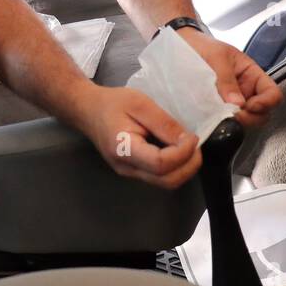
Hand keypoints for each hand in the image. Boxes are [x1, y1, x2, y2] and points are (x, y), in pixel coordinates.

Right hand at [71, 84, 201, 188]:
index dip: (182, 153)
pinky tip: (178, 150)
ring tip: (189, 147)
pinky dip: (175, 167)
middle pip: (166, 181)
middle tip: (197, 145)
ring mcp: (130, 172)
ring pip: (165, 183)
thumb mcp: (140, 104)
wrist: (89, 110)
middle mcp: (127, 167)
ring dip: (184, 169)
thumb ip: (164, 123)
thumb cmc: (112, 103)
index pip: (160, 164)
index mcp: (124, 149)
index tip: (192, 137)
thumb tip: (188, 140)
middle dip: (189, 166)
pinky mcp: (134, 171)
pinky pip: (160, 177)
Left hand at [177, 28, 283, 126]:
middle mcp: (246, 92)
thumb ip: (226, 79)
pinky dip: (221, 125)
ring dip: (236, 123)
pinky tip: (211, 121)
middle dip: (250, 118)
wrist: (180, 47)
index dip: (266, 103)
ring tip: (219, 118)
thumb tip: (237, 104)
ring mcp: (232, 103)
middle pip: (262, 113)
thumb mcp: (217, 57)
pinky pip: (225, 122)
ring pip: (245, 121)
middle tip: (232, 116)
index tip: (250, 106)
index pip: (272, 94)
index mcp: (252, 75)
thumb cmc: (202, 46)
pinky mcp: (216, 111)